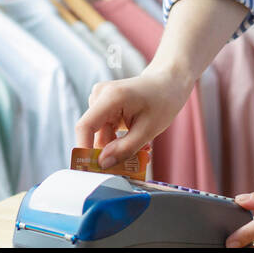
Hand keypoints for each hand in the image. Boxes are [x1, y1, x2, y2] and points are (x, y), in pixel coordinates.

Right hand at [75, 63, 195, 168]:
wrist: (168, 83)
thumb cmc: (162, 100)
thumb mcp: (148, 130)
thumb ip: (124, 149)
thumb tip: (102, 164)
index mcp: (110, 97)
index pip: (85, 127)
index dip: (85, 150)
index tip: (94, 170)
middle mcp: (100, 95)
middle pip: (95, 135)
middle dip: (111, 153)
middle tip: (134, 164)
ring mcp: (101, 100)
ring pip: (102, 136)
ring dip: (119, 147)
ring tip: (143, 150)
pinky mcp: (104, 106)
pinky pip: (106, 131)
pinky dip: (120, 140)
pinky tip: (138, 142)